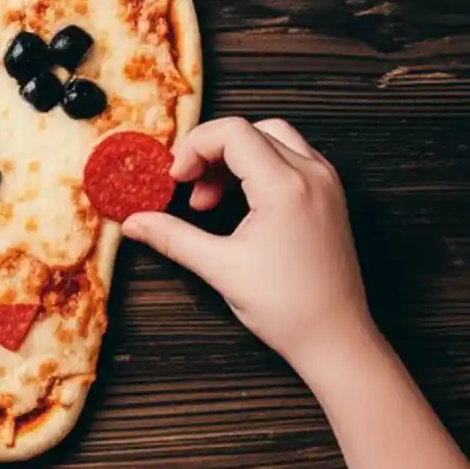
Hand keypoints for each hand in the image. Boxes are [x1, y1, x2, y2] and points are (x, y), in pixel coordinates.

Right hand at [121, 118, 375, 375]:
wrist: (336, 338)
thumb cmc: (286, 307)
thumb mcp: (220, 268)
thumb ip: (172, 237)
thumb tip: (133, 222)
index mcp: (285, 186)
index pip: (232, 132)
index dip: (194, 147)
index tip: (176, 179)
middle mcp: (312, 174)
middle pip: (251, 130)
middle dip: (211, 152)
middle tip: (189, 187)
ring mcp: (326, 183)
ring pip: (274, 139)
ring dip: (236, 158)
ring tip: (211, 199)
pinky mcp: (330, 196)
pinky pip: (292, 158)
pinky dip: (260, 168)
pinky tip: (240, 203)